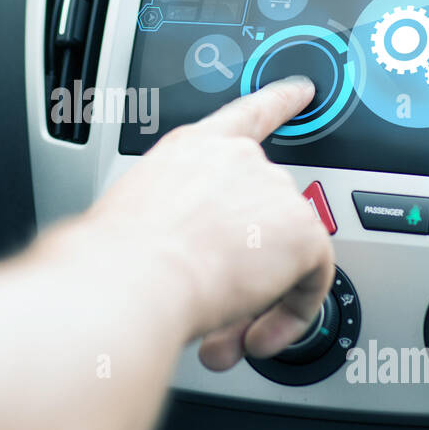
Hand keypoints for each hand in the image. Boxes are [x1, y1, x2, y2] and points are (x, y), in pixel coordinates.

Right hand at [88, 75, 333, 370]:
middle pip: (266, 210)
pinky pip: (313, 279)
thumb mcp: (134, 221)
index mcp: (192, 149)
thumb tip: (166, 267)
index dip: (280, 101)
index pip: (247, 115)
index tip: (302, 91)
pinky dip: (292, 315)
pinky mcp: (302, 231)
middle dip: (244, 265)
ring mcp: (273, 191)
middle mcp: (238, 160)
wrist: (129, 276)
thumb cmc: (114, 258)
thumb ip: (166, 229)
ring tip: (224, 335)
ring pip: (285, 252)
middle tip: (217, 308)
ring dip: (259, 299)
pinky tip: (259, 337)